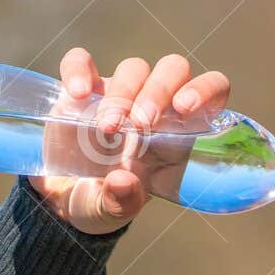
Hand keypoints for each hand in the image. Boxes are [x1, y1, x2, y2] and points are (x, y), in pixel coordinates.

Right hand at [30, 49, 230, 234]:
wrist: (63, 199)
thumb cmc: (103, 203)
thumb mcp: (112, 212)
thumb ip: (121, 203)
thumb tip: (123, 182)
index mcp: (178, 135)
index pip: (212, 92)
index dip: (205, 90)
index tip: (185, 108)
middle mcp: (154, 108)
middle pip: (173, 70)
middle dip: (158, 91)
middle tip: (138, 125)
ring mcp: (120, 95)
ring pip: (134, 68)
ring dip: (123, 93)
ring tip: (106, 128)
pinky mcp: (84, 89)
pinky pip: (82, 62)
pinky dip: (79, 70)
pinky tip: (77, 94)